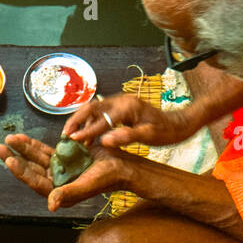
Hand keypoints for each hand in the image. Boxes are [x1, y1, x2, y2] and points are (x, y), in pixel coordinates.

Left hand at [0, 133, 130, 211]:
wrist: (123, 167)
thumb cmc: (107, 178)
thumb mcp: (88, 185)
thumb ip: (68, 193)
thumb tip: (50, 204)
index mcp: (59, 191)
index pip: (35, 181)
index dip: (22, 171)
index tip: (10, 159)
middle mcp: (56, 181)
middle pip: (31, 168)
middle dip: (15, 157)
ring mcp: (59, 169)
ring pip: (36, 158)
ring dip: (22, 149)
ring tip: (9, 139)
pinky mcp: (64, 158)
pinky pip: (45, 151)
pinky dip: (34, 145)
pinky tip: (24, 139)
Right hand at [62, 93, 195, 148]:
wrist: (178, 123)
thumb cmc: (166, 131)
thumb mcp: (149, 137)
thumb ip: (127, 137)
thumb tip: (104, 141)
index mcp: (128, 107)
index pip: (102, 119)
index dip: (86, 131)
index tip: (73, 140)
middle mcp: (122, 101)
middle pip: (92, 107)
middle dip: (76, 120)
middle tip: (64, 135)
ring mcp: (121, 103)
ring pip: (94, 109)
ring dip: (82, 121)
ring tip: (71, 136)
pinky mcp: (121, 108)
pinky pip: (101, 113)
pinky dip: (91, 122)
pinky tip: (87, 135)